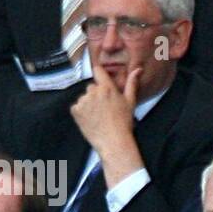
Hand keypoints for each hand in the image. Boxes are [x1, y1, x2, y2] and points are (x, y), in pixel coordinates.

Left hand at [69, 65, 143, 187]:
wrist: (113, 141)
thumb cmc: (123, 123)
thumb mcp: (130, 101)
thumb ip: (132, 83)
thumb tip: (137, 70)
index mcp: (107, 88)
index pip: (97, 70)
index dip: (99, 75)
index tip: (101, 80)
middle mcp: (94, 92)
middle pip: (91, 87)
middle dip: (96, 94)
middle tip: (104, 107)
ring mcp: (83, 101)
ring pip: (84, 97)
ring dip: (88, 103)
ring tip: (98, 115)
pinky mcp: (76, 111)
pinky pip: (76, 107)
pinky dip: (81, 112)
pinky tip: (91, 119)